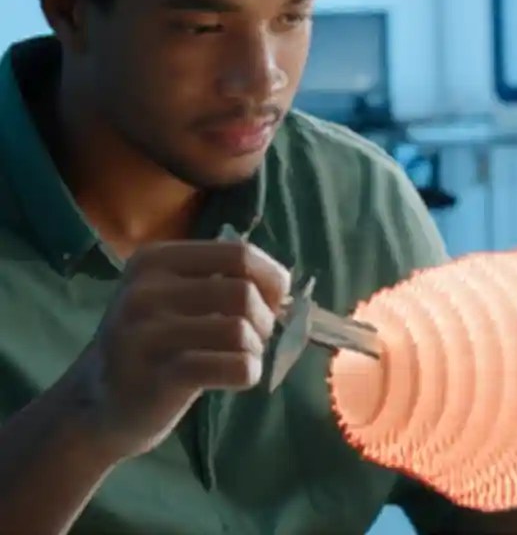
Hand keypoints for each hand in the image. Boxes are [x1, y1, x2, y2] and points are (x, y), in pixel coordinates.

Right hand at [66, 241, 289, 460]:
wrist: (94, 405)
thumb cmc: (153, 344)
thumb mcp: (174, 297)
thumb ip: (222, 280)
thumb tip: (282, 285)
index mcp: (153, 260)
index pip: (239, 252)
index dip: (271, 278)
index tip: (272, 302)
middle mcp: (144, 291)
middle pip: (244, 292)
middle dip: (264, 318)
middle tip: (252, 337)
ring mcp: (145, 334)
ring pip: (240, 329)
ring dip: (255, 348)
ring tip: (239, 357)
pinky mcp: (156, 377)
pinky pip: (233, 366)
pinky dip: (248, 373)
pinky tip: (234, 378)